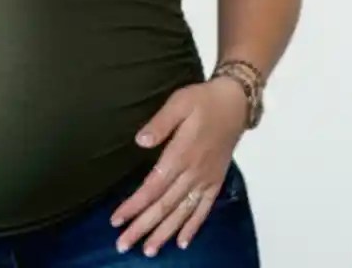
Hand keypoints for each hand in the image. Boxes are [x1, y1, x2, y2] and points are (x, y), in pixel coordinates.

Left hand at [110, 79, 248, 256]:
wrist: (235, 102)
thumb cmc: (203, 100)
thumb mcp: (180, 102)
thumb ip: (160, 123)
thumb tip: (140, 141)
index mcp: (182, 154)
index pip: (153, 186)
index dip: (134, 205)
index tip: (116, 220)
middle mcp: (194, 171)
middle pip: (165, 205)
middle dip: (143, 226)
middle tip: (123, 245)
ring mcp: (207, 178)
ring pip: (183, 211)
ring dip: (165, 232)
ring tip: (148, 250)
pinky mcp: (216, 180)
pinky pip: (205, 207)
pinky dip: (194, 226)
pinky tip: (182, 242)